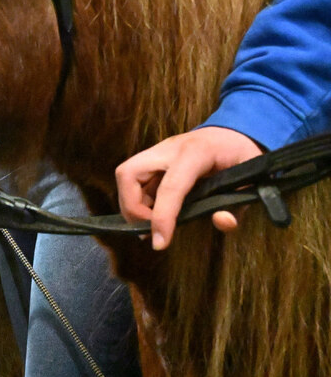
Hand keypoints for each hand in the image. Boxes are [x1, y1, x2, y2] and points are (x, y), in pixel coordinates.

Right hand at [116, 126, 262, 249]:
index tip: (160, 244)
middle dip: (131, 206)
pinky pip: (134, 181)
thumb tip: (222, 221)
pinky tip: (155, 215)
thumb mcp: (251, 180)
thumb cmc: (243, 156)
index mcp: (196, 152)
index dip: (162, 217)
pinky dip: (137, 201)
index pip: (170, 187)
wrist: (236, 132)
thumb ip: (237, 204)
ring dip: (131, 205)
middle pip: (128, 173)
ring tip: (151, 225)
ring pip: (126, 176)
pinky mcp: (153, 160)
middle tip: (147, 229)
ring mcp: (157, 152)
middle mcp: (168, 149)